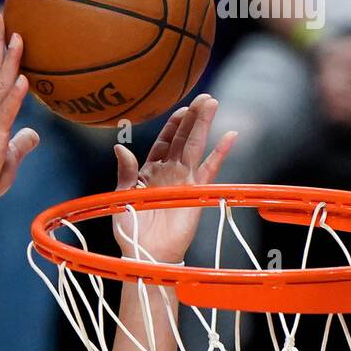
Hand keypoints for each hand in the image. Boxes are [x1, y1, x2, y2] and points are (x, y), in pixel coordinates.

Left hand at [112, 94, 235, 263]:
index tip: (181, 108)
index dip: (173, 124)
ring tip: (213, 104)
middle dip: (192, 117)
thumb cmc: (130, 230)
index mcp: (149, 170)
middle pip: (184, 138)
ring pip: (197, 146)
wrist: (146, 253)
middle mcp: (169, 172)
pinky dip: (221, 153)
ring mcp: (184, 180)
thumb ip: (125, 173)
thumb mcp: (122, 198)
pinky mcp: (197, 191)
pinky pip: (211, 169)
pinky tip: (231, 137)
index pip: (165, 141)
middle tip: (203, 97)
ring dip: (204, 126)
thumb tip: (120, 148)